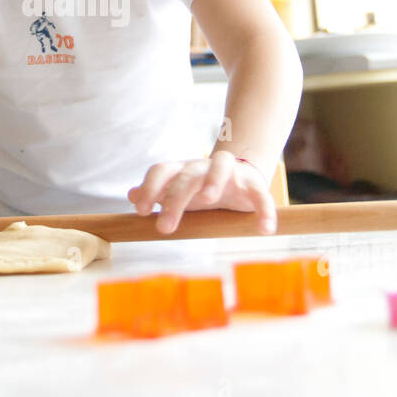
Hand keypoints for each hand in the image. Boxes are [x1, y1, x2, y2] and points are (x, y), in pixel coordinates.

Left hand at [127, 151, 276, 235]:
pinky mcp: (253, 184)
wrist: (239, 173)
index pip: (161, 171)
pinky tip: (265, 229)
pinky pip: (260, 194)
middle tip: (164, 227)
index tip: (140, 211)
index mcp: (182, 171)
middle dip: (174, 200)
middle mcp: (203, 168)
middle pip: (186, 176)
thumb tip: (130, 194)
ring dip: (213, 180)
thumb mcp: (178, 191)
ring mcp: (229, 173)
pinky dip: (264, 210)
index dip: (149, 188)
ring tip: (209, 199)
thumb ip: (157, 193)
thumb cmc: (201, 187)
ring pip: (220, 167)